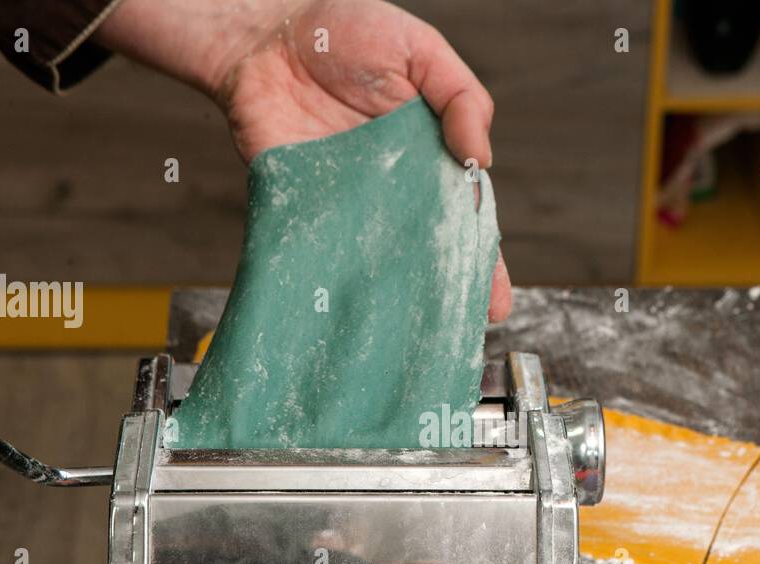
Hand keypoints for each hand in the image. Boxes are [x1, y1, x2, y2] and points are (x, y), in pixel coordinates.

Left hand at [96, 0, 511, 320]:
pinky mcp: (302, 206)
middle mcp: (392, 190)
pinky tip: (349, 309)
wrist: (266, 31)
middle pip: (425, 252)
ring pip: (378, 262)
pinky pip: (321, 248)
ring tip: (412, 336)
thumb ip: (461, 98)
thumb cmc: (346, 30)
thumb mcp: (420, 50)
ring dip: (394, 300)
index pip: (464, 218)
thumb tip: (479, 158)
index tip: (493, 300)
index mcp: (430, 158)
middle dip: (445, 297)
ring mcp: (348, 203)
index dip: (481, 260)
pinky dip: (334, 280)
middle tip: (459, 335)